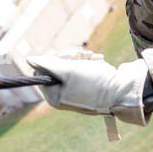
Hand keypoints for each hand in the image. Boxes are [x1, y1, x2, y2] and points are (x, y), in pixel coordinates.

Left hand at [28, 48, 152, 126]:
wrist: (122, 91)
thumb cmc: (95, 82)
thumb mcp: (68, 70)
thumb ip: (47, 65)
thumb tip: (29, 60)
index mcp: (54, 97)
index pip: (43, 71)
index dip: (55, 59)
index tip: (71, 55)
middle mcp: (62, 96)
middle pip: (56, 67)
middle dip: (71, 57)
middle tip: (84, 54)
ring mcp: (75, 92)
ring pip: (70, 65)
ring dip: (82, 58)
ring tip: (95, 59)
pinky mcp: (87, 88)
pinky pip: (82, 69)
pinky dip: (90, 63)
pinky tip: (99, 62)